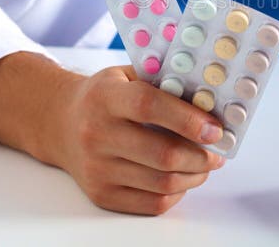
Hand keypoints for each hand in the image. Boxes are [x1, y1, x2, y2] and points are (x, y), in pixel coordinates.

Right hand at [50, 65, 225, 214]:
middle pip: (162, 154)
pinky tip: (183, 178)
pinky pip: (151, 203)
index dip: (189, 119)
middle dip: (201, 156)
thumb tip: (211, 100)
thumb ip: (164, 81)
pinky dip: (177, 193)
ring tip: (205, 164)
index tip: (216, 129)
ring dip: (195, 176)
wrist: (60, 122)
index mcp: (105, 97)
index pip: (150, 107)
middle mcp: (96, 133)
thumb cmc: (105, 96)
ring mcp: (97, 168)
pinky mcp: (101, 194)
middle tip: (218, 151)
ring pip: (162, 183)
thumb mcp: (127, 75)